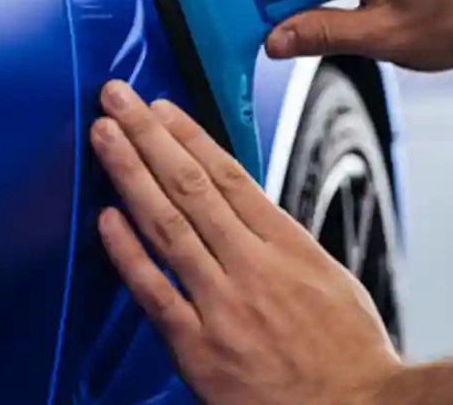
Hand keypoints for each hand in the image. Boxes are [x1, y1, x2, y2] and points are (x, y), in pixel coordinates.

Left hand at [91, 80, 401, 404]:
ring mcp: (223, 305)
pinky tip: (107, 217)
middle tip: (117, 98)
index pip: (227, 175)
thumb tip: (247, 207)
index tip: (160, 109)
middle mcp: (252, 267)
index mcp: (288, 246)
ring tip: (104, 136)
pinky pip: (155, 291)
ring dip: (130, 174)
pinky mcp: (199, 348)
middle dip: (148, 135)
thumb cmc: (347, 355)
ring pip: (167, 225)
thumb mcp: (329, 279)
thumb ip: (281, 241)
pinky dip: (128, 252)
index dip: (188, 136)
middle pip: (190, 185)